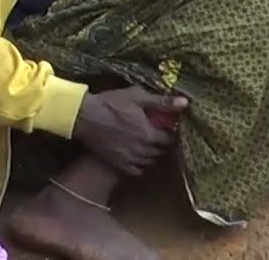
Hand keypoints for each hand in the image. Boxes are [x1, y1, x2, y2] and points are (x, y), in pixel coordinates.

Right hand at [71, 86, 187, 176]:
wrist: (83, 117)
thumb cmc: (110, 104)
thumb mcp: (136, 97)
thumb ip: (161, 102)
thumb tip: (185, 103)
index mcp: (150, 134)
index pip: (170, 139)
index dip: (170, 132)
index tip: (166, 127)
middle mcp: (143, 150)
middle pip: (161, 152)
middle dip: (161, 143)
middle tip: (156, 134)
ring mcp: (131, 159)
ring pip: (150, 162)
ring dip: (152, 154)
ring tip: (147, 145)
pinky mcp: (118, 164)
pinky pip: (137, 171)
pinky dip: (140, 165)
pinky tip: (137, 156)